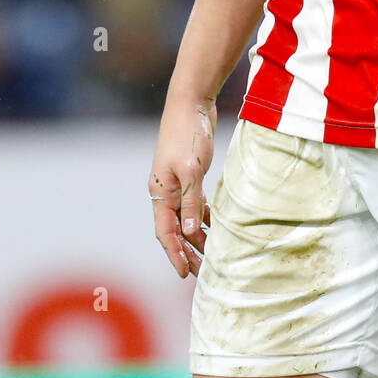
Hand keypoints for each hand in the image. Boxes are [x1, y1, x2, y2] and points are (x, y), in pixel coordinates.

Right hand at [149, 98, 216, 277]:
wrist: (191, 102)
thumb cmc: (189, 134)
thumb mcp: (192, 170)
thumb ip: (191, 201)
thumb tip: (190, 232)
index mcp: (160, 192)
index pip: (165, 232)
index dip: (174, 254)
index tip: (183, 274)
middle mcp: (165, 190)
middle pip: (175, 229)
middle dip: (187, 251)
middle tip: (202, 272)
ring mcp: (177, 182)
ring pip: (186, 217)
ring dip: (197, 236)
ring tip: (212, 255)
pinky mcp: (190, 174)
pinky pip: (195, 203)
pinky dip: (204, 216)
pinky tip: (217, 226)